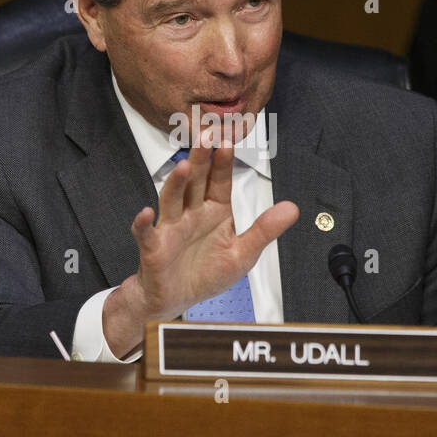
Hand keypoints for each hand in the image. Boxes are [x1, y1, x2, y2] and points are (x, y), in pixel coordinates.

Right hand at [102, 128, 298, 356]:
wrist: (177, 300)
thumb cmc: (206, 274)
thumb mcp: (243, 253)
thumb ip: (265, 230)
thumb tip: (292, 208)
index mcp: (214, 211)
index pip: (219, 180)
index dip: (224, 161)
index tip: (229, 139)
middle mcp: (191, 214)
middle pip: (195, 182)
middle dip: (200, 159)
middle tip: (206, 136)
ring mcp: (170, 228)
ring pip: (171, 200)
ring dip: (176, 183)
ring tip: (183, 167)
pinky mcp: (154, 248)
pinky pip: (146, 234)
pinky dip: (143, 223)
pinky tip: (146, 213)